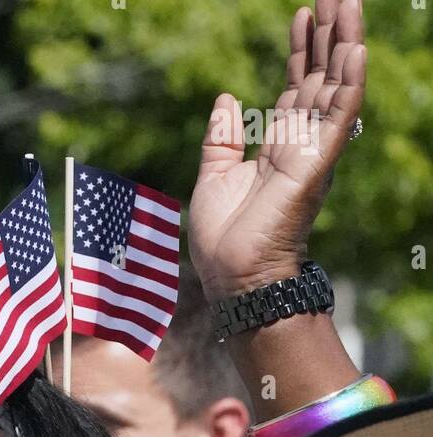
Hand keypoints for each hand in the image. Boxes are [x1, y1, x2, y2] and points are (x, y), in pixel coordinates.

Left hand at [188, 0, 365, 300]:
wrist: (233, 277)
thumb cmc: (222, 241)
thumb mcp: (213, 177)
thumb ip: (221, 138)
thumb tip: (226, 99)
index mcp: (277, 148)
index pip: (295, 89)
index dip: (300, 51)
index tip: (301, 15)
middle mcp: (300, 145)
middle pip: (320, 78)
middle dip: (327, 35)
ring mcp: (311, 152)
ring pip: (334, 86)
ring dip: (344, 43)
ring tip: (347, 2)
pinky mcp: (316, 162)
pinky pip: (339, 114)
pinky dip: (349, 80)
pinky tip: (356, 47)